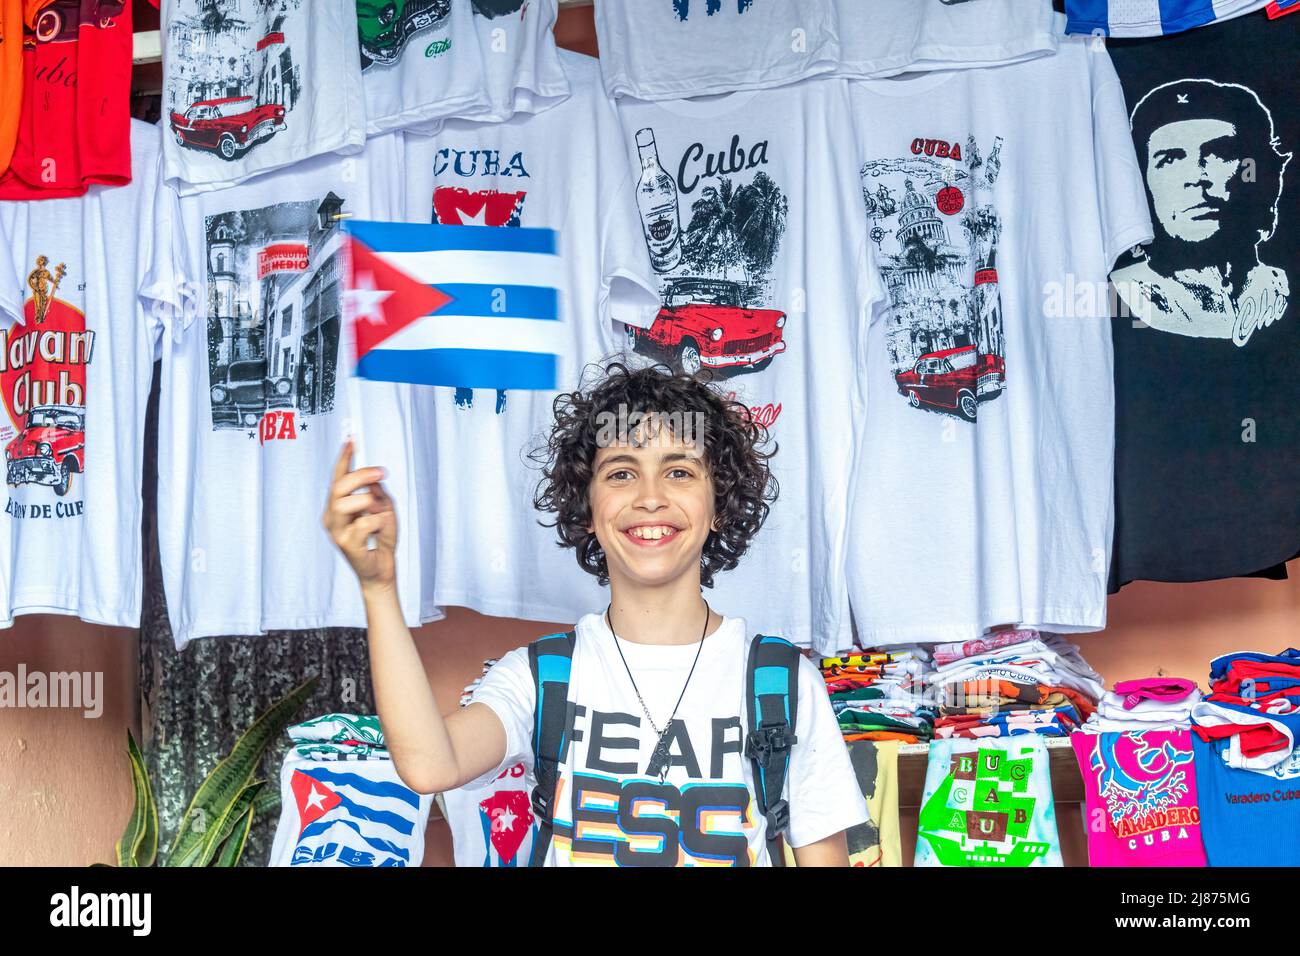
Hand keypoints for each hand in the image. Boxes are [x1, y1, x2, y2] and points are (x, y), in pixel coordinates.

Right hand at [323, 439, 396, 595]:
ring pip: (346, 503)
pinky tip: (378, 534)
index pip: (338, 477)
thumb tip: (374, 481)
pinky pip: (365, 523)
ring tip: (380, 512)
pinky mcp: (346, 545)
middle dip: (361, 475)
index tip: (352, 439)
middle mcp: (332, 516)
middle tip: (382, 472)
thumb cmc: (380, 539)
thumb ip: (378, 493)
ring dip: (369, 502)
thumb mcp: (385, 509)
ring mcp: (336, 531)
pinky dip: (379, 523)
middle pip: (339, 487)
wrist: (381, 570)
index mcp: (337, 505)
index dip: (344, 458)